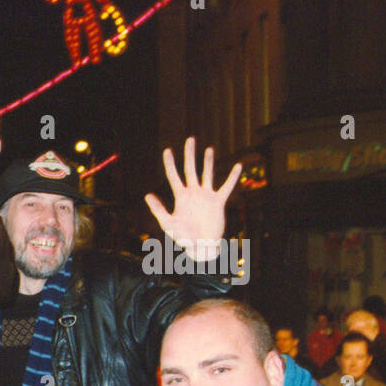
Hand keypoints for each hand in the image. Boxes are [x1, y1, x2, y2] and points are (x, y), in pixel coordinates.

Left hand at [144, 137, 241, 259]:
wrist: (200, 246)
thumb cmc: (182, 237)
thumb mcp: (168, 223)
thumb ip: (158, 209)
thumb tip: (147, 195)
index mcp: (180, 197)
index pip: (173, 176)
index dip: (170, 163)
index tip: (167, 150)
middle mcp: (193, 193)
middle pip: (190, 169)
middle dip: (190, 155)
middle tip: (190, 139)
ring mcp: (206, 196)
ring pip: (207, 174)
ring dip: (208, 162)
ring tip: (209, 149)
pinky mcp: (218, 202)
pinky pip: (226, 187)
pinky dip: (232, 177)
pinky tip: (238, 166)